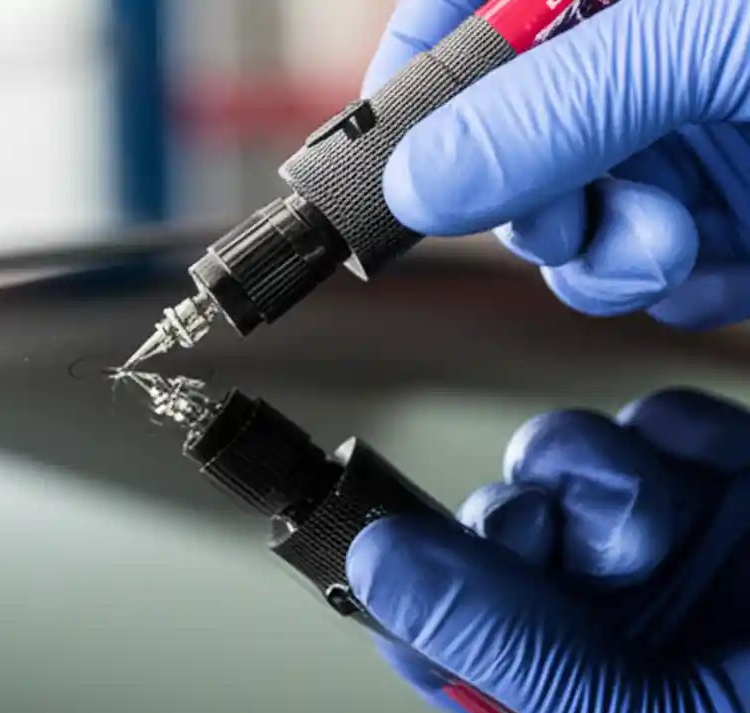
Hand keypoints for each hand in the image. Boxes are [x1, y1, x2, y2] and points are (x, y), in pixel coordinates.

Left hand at [345, 389, 749, 712]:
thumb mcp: (647, 711)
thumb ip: (512, 642)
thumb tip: (380, 567)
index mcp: (576, 700)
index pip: (443, 642)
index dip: (412, 590)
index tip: (390, 548)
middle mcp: (611, 622)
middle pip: (488, 535)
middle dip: (505, 524)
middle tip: (545, 538)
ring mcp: (666, 545)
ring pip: (556, 464)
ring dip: (595, 478)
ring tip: (657, 529)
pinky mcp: (724, 481)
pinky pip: (656, 420)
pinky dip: (678, 437)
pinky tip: (715, 478)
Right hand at [367, 0, 749, 328]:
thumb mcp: (703, 46)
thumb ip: (554, 108)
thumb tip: (418, 181)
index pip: (468, 7)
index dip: (416, 73)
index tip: (392, 156)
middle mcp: (642, 56)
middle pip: (503, 137)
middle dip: (526, 203)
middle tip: (560, 218)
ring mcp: (690, 133)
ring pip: (569, 221)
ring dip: (599, 261)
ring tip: (664, 248)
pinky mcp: (733, 209)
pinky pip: (651, 269)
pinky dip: (671, 289)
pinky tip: (715, 267)